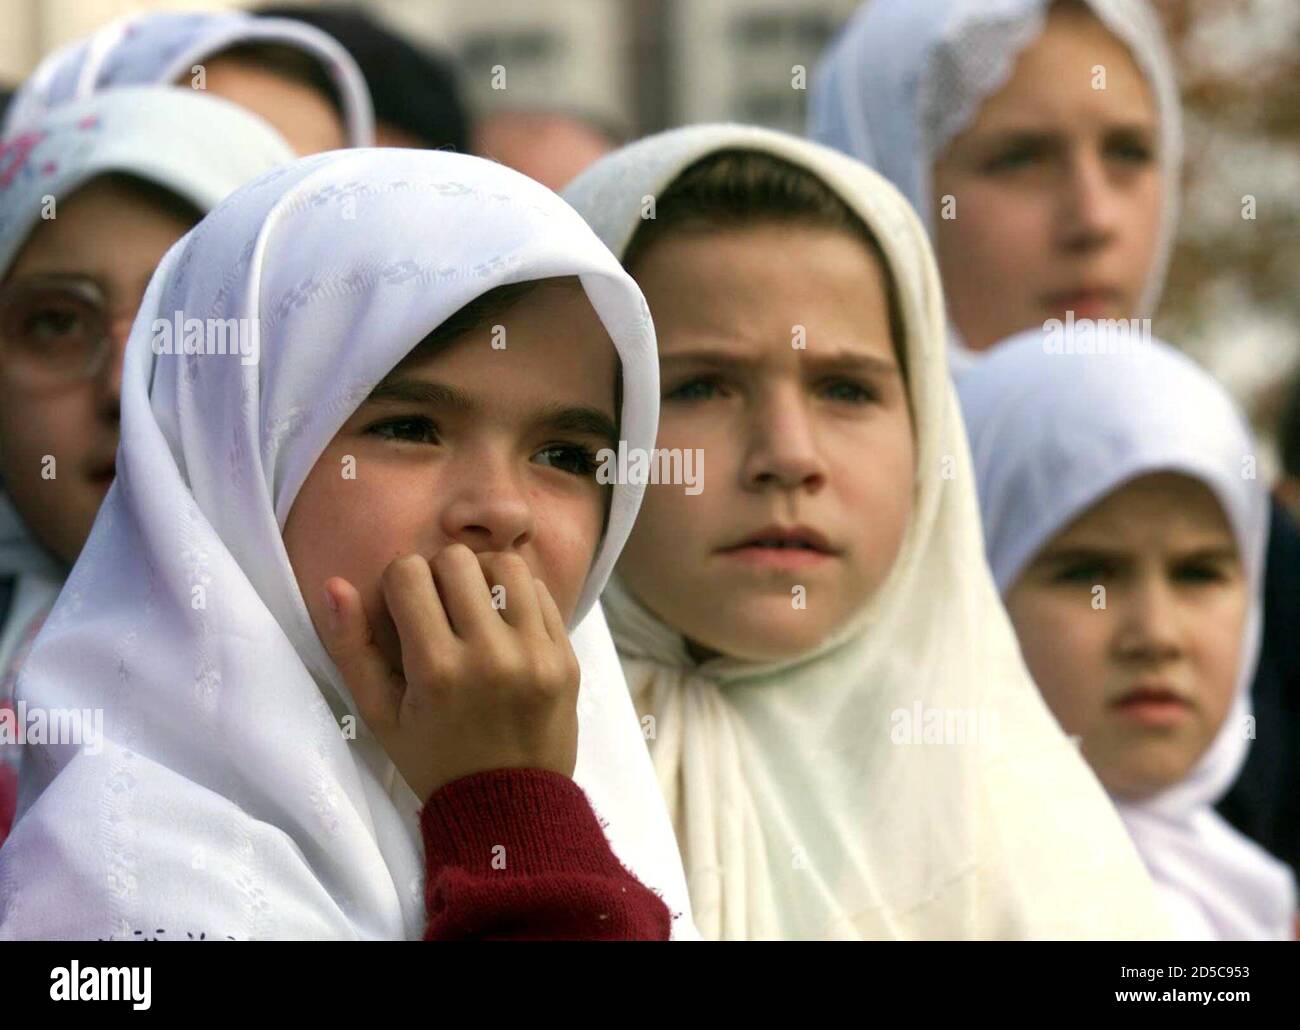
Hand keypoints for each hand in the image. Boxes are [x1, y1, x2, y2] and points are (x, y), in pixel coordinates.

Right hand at [319, 543, 579, 802]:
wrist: (511, 807)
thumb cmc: (434, 759)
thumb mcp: (380, 715)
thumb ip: (353, 648)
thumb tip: (335, 584)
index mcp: (437, 671)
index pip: (408, 573)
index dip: (398, 584)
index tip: (403, 610)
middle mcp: (490, 655)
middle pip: (456, 560)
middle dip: (438, 574)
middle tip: (438, 608)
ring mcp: (536, 654)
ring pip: (505, 565)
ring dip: (482, 576)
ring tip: (474, 607)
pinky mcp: (566, 657)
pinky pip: (541, 592)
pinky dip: (517, 596)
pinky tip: (504, 623)